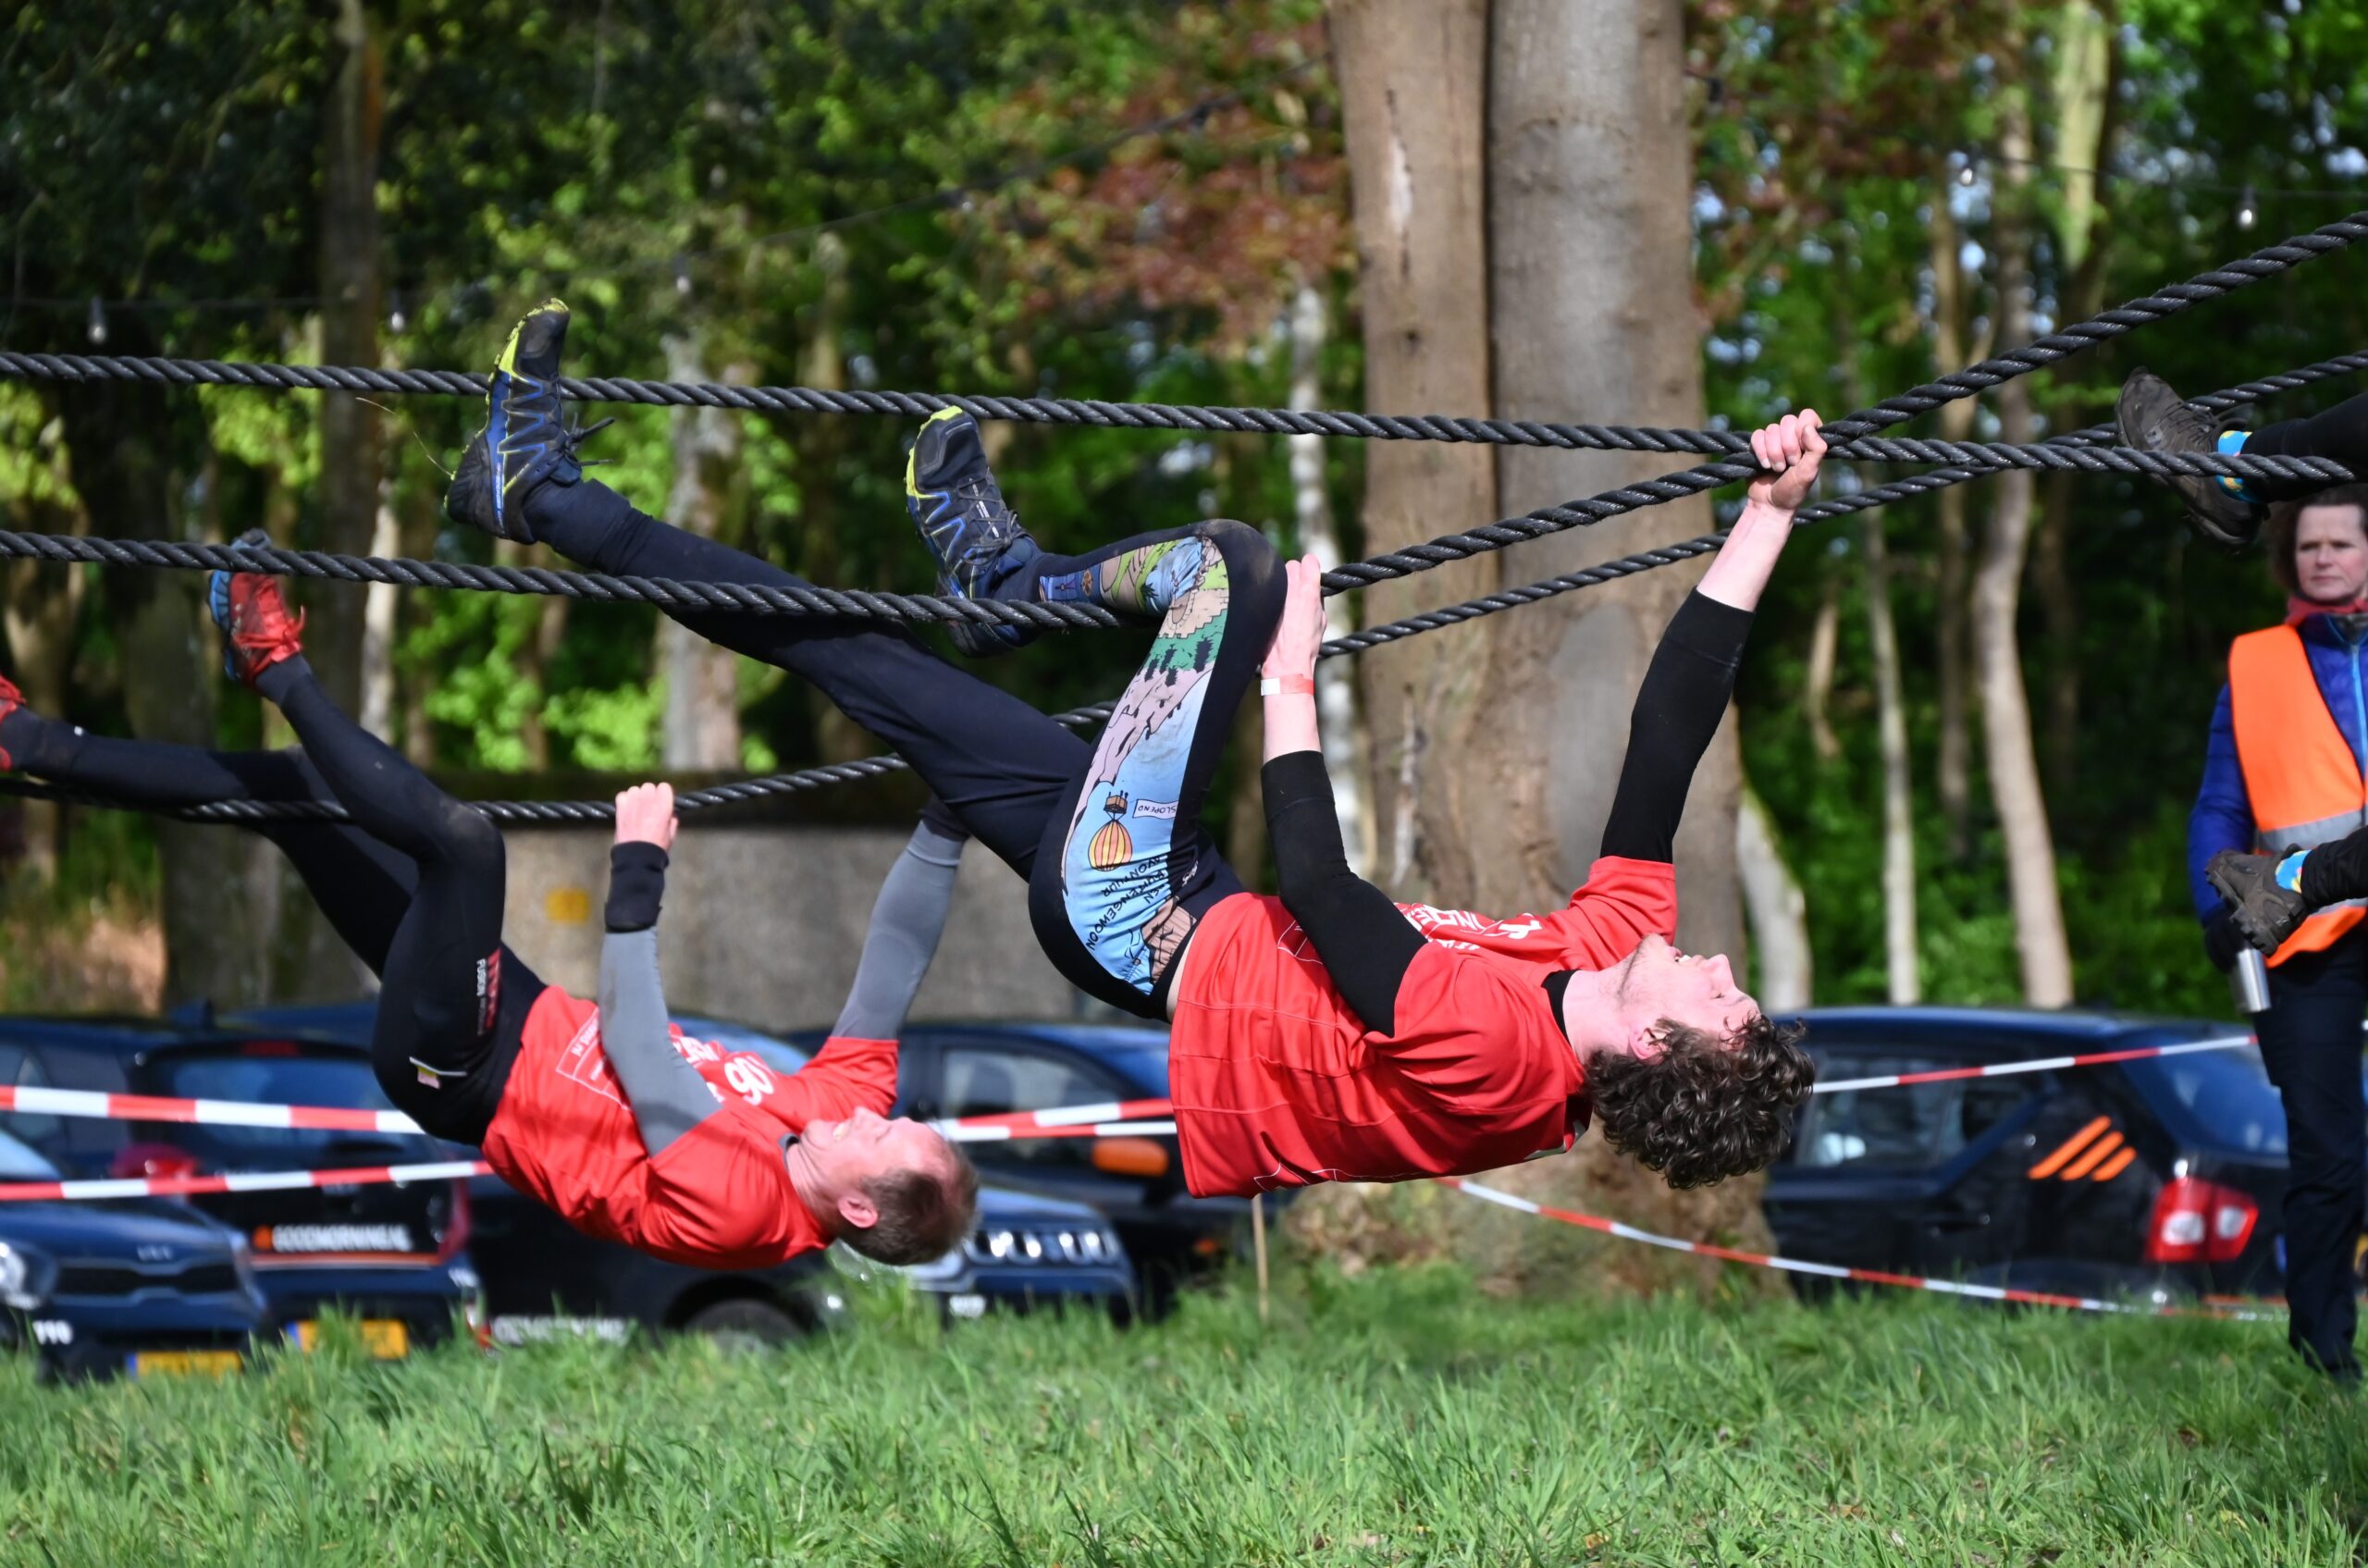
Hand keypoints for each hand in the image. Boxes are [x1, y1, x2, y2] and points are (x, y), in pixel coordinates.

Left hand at [613, 782, 677, 851]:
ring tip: (637, 808)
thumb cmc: (657, 846)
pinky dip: (625, 800)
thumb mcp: (671, 833)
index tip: (663, 802)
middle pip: (649, 786)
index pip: (665, 786)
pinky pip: (622, 795)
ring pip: (635, 789)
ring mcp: (632, 801)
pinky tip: (627, 809)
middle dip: (650, 795)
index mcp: (664, 804)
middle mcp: (648, 799)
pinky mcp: (620, 807)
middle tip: (650, 807)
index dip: (664, 795)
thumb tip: (670, 813)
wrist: (637, 856)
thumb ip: (672, 819)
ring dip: (637, 796)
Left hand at [1261, 553, 1326, 683]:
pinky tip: (1272, 608)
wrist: (1287, 662)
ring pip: (1277, 575)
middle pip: (1292, 565)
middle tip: (1296, 589)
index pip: (1309, 560)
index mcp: (1309, 591)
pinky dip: (1269, 595)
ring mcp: (1274, 593)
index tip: (1309, 572)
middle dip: (1294, 575)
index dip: (1310, 567)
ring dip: (1281, 583)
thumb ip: (1317, 599)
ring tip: (1283, 600)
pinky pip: (1265, 589)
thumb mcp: (1322, 620)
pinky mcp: (1260, 601)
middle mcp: (1291, 587)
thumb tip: (1313, 591)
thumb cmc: (1307, 645)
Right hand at [1746, 410, 1825, 511]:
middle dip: (1787, 445)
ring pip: (1771, 429)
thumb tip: (1808, 427)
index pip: (1807, 416)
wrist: (1769, 505)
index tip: (1802, 450)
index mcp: (1810, 439)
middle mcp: (1793, 436)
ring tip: (1777, 469)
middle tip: (1790, 464)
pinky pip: (1757, 435)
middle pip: (1787, 420)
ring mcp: (1775, 439)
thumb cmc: (1793, 491)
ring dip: (1773, 452)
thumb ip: (1815, 449)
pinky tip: (1764, 465)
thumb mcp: (1809, 472)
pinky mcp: (1758, 445)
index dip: (1802, 430)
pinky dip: (1760, 451)